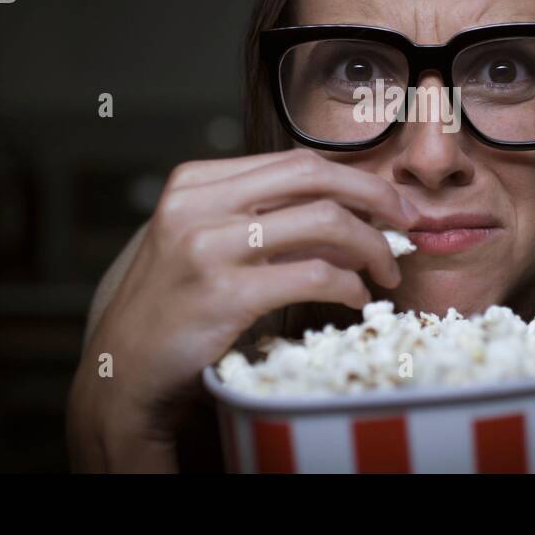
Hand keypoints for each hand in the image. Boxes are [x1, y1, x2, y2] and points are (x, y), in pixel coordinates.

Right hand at [67, 148, 419, 471]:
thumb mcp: (206, 243)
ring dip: (371, 247)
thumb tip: (351, 217)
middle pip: (313, 176)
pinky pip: (314, 276)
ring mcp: (206, 246)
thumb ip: (264, 220)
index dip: (354, 179)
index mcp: (195, 181)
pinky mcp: (223, 293)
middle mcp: (197, 203)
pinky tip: (357, 299)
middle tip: (409, 223)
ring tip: (386, 271)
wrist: (124, 372)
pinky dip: (350, 285)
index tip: (388, 204)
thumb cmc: (174, 307)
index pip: (295, 162)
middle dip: (375, 196)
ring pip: (323, 221)